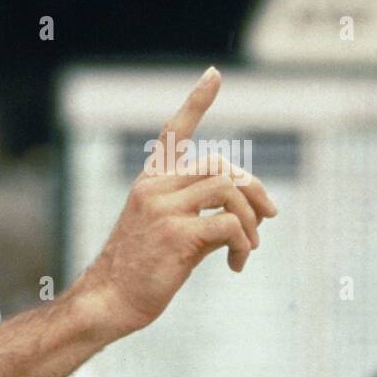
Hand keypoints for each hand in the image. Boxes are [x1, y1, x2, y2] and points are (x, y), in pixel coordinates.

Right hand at [74, 66, 277, 336]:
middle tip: (267, 219)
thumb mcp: (169, 231)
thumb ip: (199, 211)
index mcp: (150, 181)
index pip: (175, 131)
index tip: (215, 75)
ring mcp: (164, 208)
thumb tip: (249, 213)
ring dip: (252, 220)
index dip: (197, 101)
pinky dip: (244, 244)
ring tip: (249, 247)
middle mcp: (155, 187)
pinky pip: (230, 224)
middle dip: (253, 190)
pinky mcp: (176, 234)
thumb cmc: (141, 271)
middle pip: (221, 166)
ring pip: (229, 191)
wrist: (109, 301)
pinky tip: (236, 266)